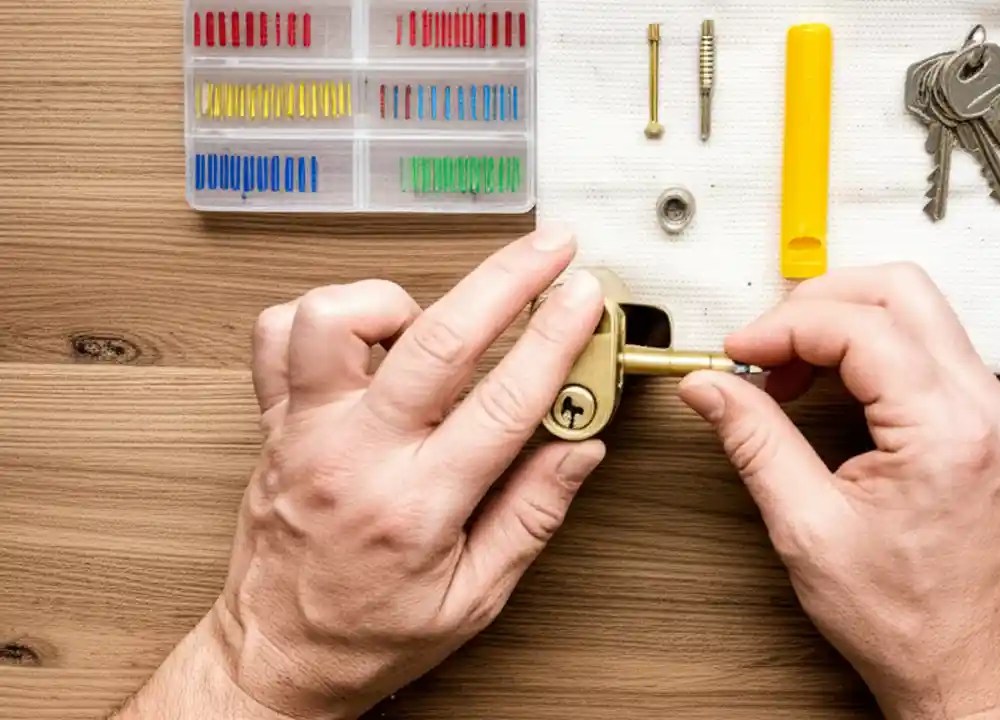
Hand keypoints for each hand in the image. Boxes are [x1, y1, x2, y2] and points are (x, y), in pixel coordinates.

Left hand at [115, 228, 606, 719]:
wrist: (276, 658)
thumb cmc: (369, 637)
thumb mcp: (474, 600)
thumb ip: (532, 515)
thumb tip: (578, 448)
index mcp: (416, 506)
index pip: (501, 401)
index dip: (554, 338)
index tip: (584, 301)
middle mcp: (354, 456)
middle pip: (436, 339)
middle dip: (507, 279)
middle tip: (549, 250)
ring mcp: (306, 432)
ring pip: (334, 320)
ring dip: (398, 298)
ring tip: (438, 314)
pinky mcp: (274, 423)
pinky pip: (278, 336)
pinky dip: (325, 315)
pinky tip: (368, 334)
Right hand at [679, 265, 999, 719]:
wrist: (959, 667)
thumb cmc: (903, 619)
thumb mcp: (807, 528)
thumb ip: (755, 441)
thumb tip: (712, 388)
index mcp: (945, 431)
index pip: (860, 327)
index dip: (784, 327)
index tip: (738, 354)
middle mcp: (983, 410)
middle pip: (901, 289)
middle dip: (819, 302)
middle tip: (764, 345)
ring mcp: (992, 414)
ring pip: (918, 310)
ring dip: (844, 323)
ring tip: (789, 371)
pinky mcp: (986, 425)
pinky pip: (928, 348)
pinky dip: (871, 349)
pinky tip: (828, 385)